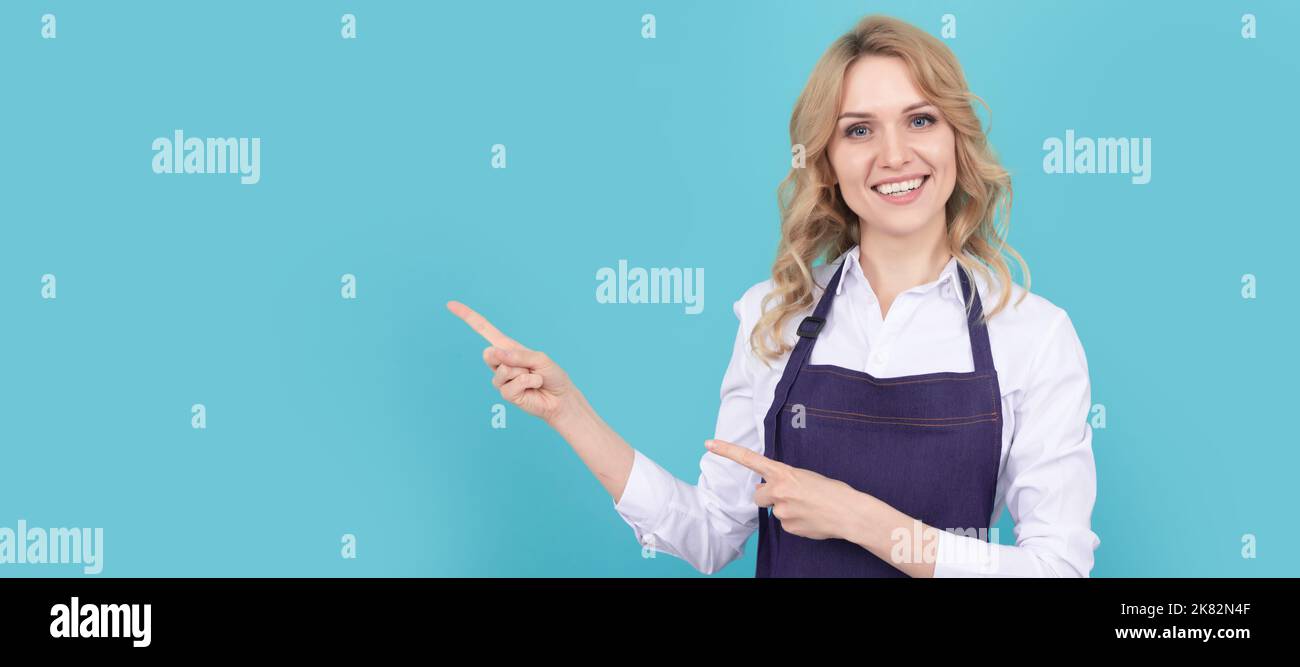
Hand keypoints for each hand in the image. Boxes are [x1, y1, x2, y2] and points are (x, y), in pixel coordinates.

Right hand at [446, 300, 581, 424]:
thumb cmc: (552, 375)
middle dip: (509, 359)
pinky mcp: (506, 394)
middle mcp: (501, 362)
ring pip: (503, 371)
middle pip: (489, 354)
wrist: (560, 398)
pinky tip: (534, 387)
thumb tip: (494, 353)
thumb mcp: (539, 358)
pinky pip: (512, 385)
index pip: (484, 329)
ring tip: (534, 377)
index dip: (468, 317)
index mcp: (507, 347)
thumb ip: (518, 355)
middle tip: (528, 366)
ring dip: (524, 373)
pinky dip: (528, 383)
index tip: (450, 304)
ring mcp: (501, 379)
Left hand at [705, 438, 866, 540]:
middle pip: (759, 495)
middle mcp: (778, 490)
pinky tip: (810, 518)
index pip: (749, 459)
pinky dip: (795, 522)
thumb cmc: (833, 491)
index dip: (727, 451)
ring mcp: (781, 510)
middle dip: (769, 496)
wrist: (849, 512)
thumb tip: (769, 493)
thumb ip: (785, 481)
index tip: (708, 444)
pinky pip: (785, 524)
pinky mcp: (787, 527)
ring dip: (785, 509)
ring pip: (774, 510)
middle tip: (791, 496)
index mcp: (784, 472)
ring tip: (808, 507)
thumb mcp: (807, 477)